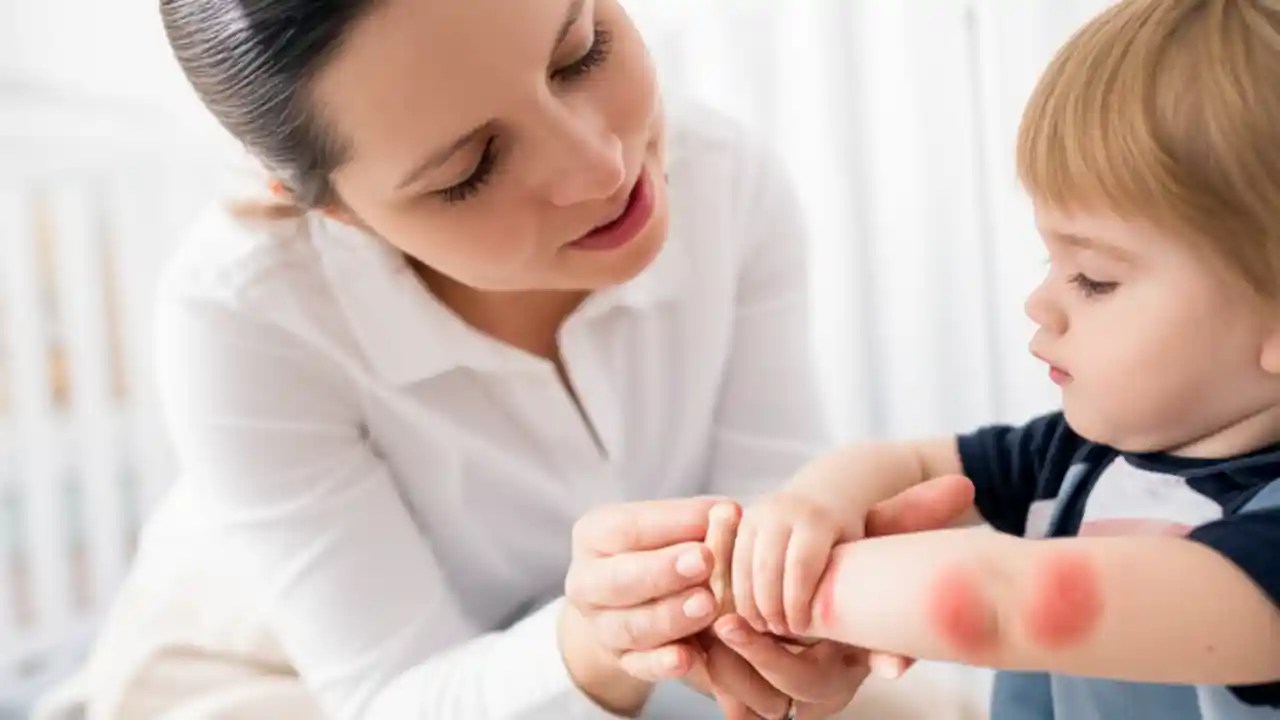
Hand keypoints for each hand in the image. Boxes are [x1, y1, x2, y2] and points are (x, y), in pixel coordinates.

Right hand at [562, 496, 724, 710]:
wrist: (635, 603)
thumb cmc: (661, 549)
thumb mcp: (670, 528)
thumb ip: (696, 520)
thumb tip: (730, 512)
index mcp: (594, 535)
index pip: (626, 528)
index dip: (669, 524)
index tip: (710, 519)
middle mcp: (587, 582)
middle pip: (619, 579)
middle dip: (663, 571)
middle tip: (705, 561)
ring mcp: (601, 627)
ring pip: (630, 626)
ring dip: (669, 617)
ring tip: (707, 605)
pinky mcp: (621, 661)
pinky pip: (639, 666)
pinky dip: (662, 664)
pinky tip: (688, 657)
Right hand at [712, 474, 977, 717]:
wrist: (830, 489)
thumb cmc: (855, 540)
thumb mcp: (870, 565)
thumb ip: (881, 617)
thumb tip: (893, 672)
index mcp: (820, 519)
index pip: (801, 568)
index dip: (797, 606)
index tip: (800, 633)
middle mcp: (786, 509)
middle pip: (767, 567)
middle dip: (769, 608)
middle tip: (778, 636)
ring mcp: (760, 511)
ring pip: (743, 564)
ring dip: (748, 601)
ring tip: (763, 629)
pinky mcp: (743, 518)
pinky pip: (731, 558)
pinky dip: (736, 588)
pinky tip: (749, 612)